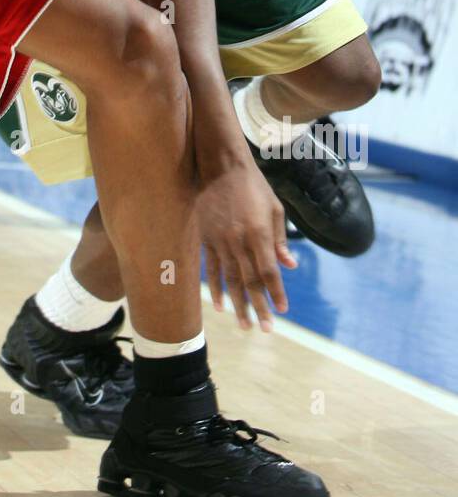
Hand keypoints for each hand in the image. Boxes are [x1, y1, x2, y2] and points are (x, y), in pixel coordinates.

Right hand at [197, 157, 295, 331]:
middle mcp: (239, 242)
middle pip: (250, 281)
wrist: (221, 167)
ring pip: (230, 280)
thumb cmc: (254, 186)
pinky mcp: (207, 239)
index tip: (283, 310)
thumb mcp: (275, 209)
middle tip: (266, 330)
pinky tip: (220, 305)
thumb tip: (290, 265)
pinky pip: (211, 269)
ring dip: (238, 305)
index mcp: (259, 234)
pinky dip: (216, 289)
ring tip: (245, 326)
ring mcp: (221, 242)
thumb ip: (280, 239)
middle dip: (259, 307)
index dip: (276, 293)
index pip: (269, 272)